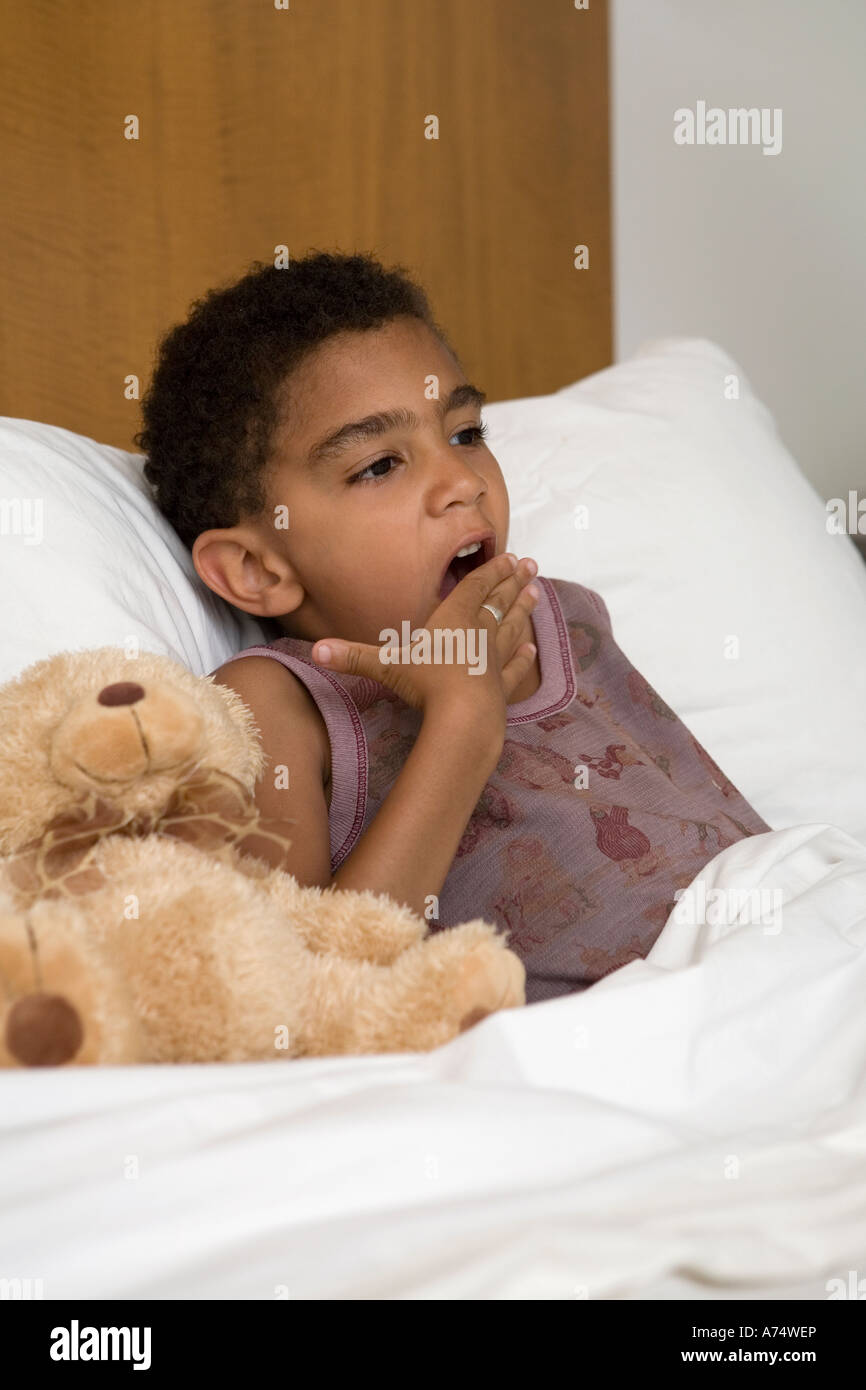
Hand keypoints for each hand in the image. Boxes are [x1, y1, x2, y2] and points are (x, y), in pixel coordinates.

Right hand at [309, 553, 539, 723]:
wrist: (463, 717)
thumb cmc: (427, 684)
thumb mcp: (387, 666)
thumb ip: (354, 656)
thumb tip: (316, 651)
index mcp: (455, 618)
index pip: (476, 587)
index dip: (492, 571)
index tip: (509, 556)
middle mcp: (479, 633)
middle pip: (500, 601)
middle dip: (514, 582)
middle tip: (530, 566)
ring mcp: (494, 660)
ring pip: (513, 627)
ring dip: (524, 609)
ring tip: (536, 593)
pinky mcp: (502, 687)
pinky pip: (515, 668)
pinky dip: (524, 658)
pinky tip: (532, 651)